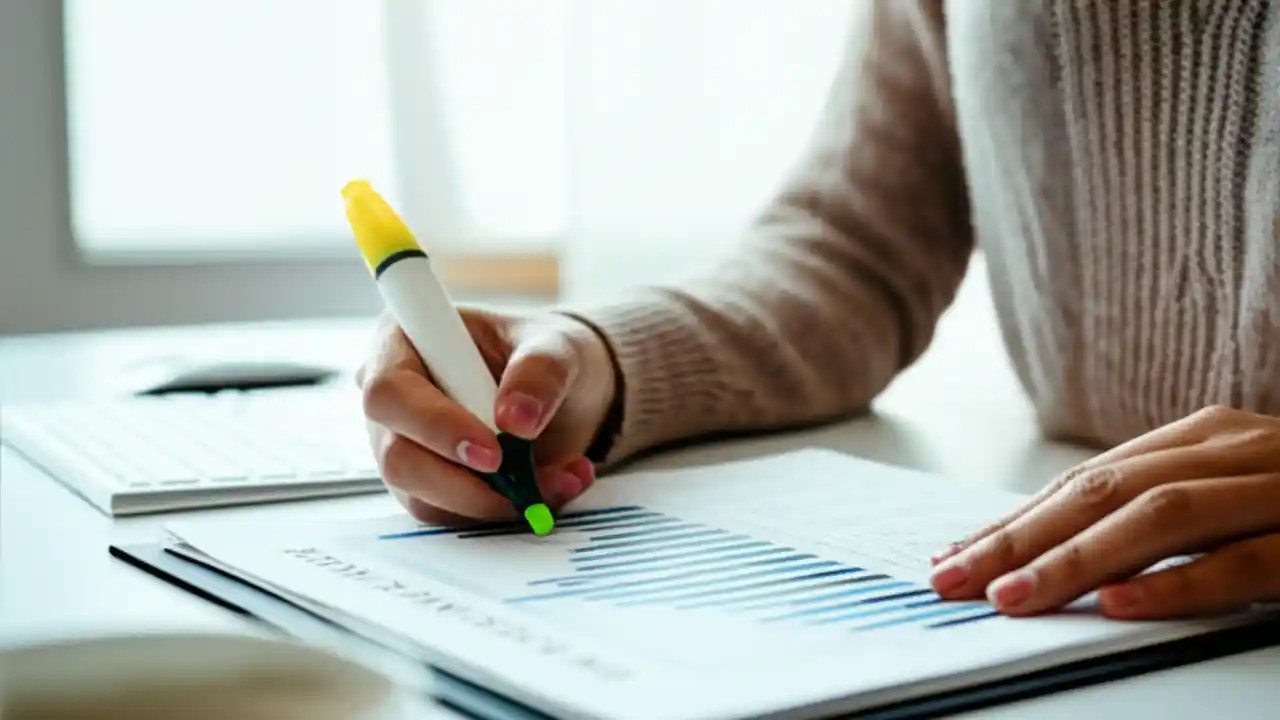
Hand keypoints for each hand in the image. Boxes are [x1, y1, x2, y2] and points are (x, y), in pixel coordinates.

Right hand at [357, 308, 616, 524]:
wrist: (564, 393)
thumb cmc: (543, 355)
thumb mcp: (557, 346)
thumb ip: (539, 372)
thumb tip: (516, 420)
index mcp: (402, 343)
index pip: (390, 391)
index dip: (434, 425)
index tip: (492, 450)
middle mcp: (393, 402)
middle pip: (397, 457)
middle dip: (464, 482)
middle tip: (523, 484)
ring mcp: (403, 448)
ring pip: (424, 497)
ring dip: (495, 501)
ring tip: (560, 479)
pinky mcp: (427, 488)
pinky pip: (453, 516)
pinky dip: (505, 510)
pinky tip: (551, 488)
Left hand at [929, 406, 1279, 618]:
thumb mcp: (1229, 489)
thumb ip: (1157, 508)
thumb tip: (1054, 548)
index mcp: (1201, 439)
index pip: (1085, 483)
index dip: (1015, 521)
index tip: (953, 557)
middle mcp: (1231, 451)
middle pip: (1103, 494)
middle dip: (1019, 540)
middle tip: (953, 578)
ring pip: (1160, 518)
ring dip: (1077, 560)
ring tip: (1015, 596)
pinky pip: (1246, 560)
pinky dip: (1179, 583)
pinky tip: (1121, 604)